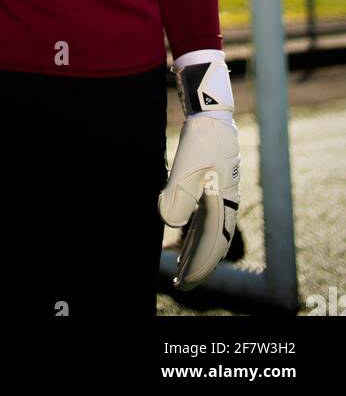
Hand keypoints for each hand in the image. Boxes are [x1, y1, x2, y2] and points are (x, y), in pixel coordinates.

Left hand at [158, 49, 240, 290]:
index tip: (183, 283)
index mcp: (224, 203)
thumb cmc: (201, 139)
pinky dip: (193, 230)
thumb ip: (179, 195)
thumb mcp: (188, 166)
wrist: (211, 111)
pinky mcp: (212, 184)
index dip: (198, 266)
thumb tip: (169, 223)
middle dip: (196, 264)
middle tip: (180, 283)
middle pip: (212, 241)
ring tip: (179, 265)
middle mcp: (226, 203)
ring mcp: (221, 194)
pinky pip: (204, 215)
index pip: (211, 244)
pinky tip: (180, 235)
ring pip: (208, 230)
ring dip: (194, 249)